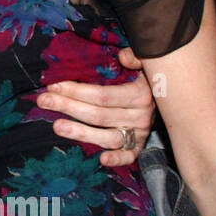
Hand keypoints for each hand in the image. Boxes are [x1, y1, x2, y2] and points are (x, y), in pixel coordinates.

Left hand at [36, 47, 153, 167]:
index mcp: (140, 94)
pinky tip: (101, 159)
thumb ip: (135, 57)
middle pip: (98, 115)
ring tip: (56, 126)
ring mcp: (139, 133)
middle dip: (68, 106)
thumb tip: (124, 57)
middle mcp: (141, 116)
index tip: (53, 85)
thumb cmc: (143, 77)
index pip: (102, 95)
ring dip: (80, 133)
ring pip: (106, 136)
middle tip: (44, 100)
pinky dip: (117, 159)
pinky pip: (128, 156)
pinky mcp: (138, 146)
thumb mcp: (143, 63)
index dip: (76, 91)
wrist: (171, 96)